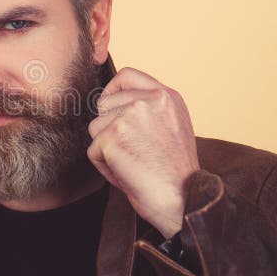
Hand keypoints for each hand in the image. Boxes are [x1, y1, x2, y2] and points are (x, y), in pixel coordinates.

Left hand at [86, 67, 199, 238]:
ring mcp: (128, 118)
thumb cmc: (176, 170)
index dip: (113, 90)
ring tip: (133, 163)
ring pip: (95, 128)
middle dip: (110, 128)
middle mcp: (149, 101)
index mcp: (166, 96)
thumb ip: (150, 107)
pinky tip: (127, 174)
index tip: (111, 106)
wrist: (183, 200)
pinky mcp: (111, 139)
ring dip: (107, 148)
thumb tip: (114, 101)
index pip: (127, 75)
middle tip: (134, 150)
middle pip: (104, 105)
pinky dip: (104, 166)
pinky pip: (93, 151)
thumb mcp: (173, 124)